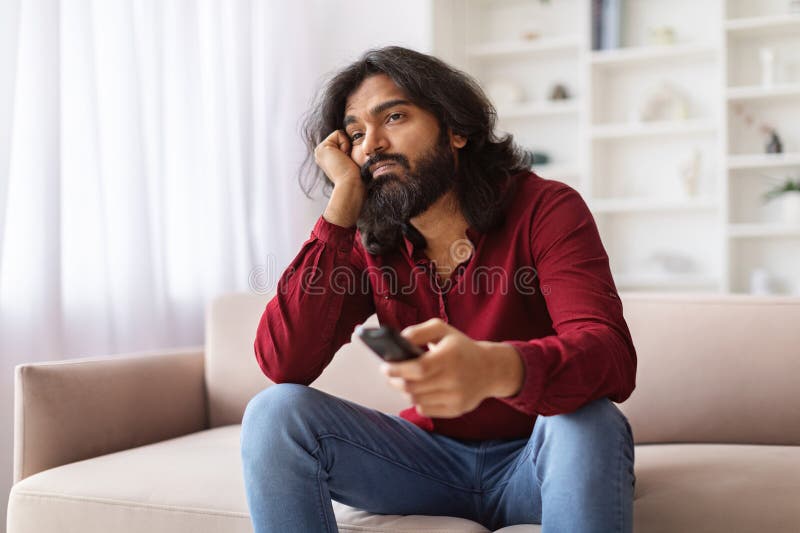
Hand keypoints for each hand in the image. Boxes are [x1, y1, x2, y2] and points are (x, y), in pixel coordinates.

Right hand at [315, 130, 365, 226]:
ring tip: (346, 161)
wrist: (351, 185)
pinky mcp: (322, 148)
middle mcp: (322, 154)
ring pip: (340, 135)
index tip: (349, 162)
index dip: (350, 148)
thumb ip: (351, 151)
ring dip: (347, 147)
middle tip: (348, 162)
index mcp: (328, 158)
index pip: (342, 141)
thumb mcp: (353, 161)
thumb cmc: (357, 178)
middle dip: (348, 147)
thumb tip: (360, 142)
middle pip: (341, 137)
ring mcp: (320, 151)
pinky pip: (338, 133)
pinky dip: (345, 144)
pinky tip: (343, 158)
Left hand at [380, 318, 523, 417]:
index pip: (418, 368)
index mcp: (450, 356)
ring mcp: (456, 397)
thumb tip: (399, 340)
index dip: (397, 370)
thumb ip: (419, 331)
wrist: (490, 369)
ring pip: (417, 400)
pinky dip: (417, 401)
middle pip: (413, 387)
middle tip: (389, 376)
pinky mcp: (456, 410)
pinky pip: (426, 410)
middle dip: (395, 382)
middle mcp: (455, 379)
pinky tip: (419, 391)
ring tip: (403, 382)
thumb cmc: (460, 347)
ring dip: (405, 391)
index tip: (385, 367)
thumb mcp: (442, 330)